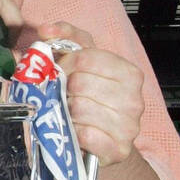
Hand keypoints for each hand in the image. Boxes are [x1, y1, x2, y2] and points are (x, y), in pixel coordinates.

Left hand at [39, 21, 143, 168]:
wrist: (104, 142)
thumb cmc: (91, 98)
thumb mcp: (83, 63)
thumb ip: (66, 39)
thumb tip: (45, 30)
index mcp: (129, 73)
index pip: (85, 57)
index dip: (65, 64)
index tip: (61, 73)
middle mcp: (135, 99)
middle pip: (81, 83)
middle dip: (63, 90)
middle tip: (62, 97)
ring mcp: (129, 126)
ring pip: (80, 109)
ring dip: (66, 112)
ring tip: (67, 114)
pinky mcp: (119, 149)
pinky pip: (86, 135)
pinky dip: (74, 133)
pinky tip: (74, 132)